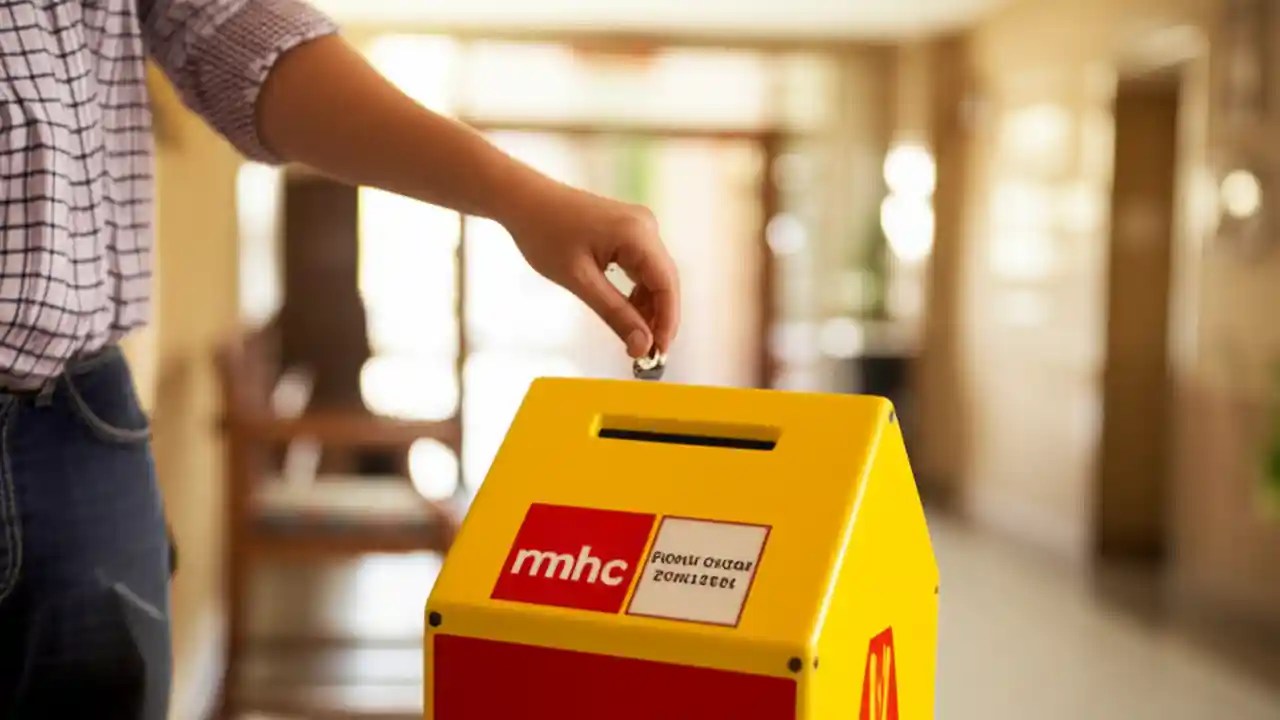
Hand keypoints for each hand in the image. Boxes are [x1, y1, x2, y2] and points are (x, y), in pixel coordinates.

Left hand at [503, 181, 679, 358]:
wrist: (523, 200)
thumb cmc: (544, 234)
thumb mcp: (579, 280)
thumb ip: (615, 313)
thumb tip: (643, 346)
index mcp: (637, 234)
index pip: (667, 285)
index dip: (667, 323)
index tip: (659, 354)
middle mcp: (646, 226)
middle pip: (665, 282)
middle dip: (658, 320)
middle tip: (647, 355)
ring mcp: (639, 227)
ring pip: (655, 277)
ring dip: (648, 309)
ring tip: (636, 340)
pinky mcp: (630, 231)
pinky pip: (643, 268)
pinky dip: (638, 294)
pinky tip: (628, 315)